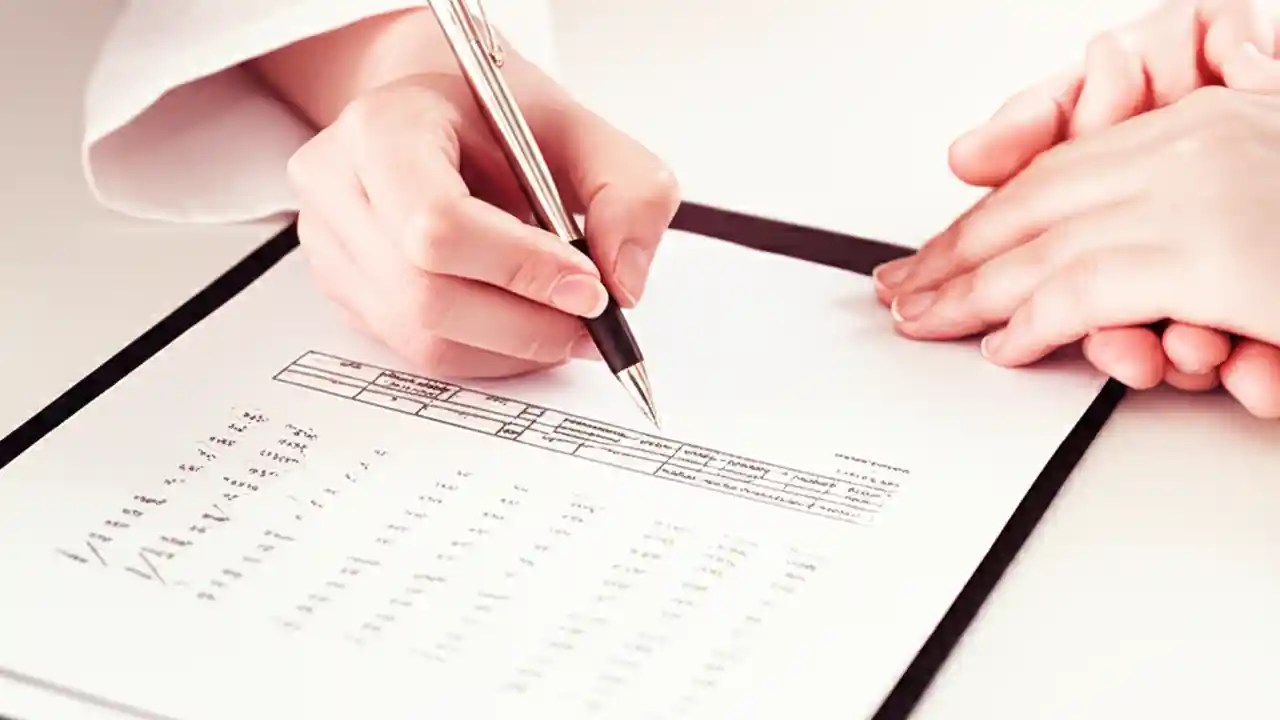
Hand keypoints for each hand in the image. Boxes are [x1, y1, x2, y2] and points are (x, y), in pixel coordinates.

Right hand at [257, 12, 678, 378]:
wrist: (438, 112)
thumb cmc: (496, 119)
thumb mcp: (580, 128)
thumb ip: (627, 192)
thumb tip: (624, 284)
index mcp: (384, 127)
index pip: (438, 223)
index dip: (520, 268)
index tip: (590, 287)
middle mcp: (338, 187)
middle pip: (425, 295)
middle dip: (526, 323)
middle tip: (592, 323)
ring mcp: (328, 245)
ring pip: (421, 336)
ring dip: (511, 347)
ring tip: (565, 325)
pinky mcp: (342, 291)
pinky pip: (417, 351)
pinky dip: (486, 353)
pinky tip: (522, 325)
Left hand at [876, 86, 1279, 416]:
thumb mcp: (1251, 199)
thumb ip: (1179, 206)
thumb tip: (1115, 268)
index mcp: (1198, 124)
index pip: (1060, 169)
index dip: (989, 212)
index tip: (941, 246)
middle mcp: (1189, 148)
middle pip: (1035, 202)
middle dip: (957, 249)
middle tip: (904, 287)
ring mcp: (1198, 196)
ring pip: (1044, 244)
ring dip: (971, 291)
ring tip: (923, 320)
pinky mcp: (1211, 255)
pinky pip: (1088, 290)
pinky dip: (1035, 322)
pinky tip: (1000, 346)